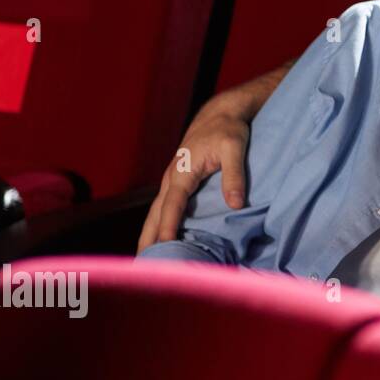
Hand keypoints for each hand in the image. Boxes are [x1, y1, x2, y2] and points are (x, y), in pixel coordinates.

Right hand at [136, 95, 251, 251]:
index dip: (168, 226)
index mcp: (182, 172)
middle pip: (155, 214)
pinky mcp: (178, 183)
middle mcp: (171, 178)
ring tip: (145, 260)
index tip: (164, 247)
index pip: (172, 205)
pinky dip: (158, 225)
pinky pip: (164, 208)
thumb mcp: (234, 148)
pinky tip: (160, 240)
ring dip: (149, 234)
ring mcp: (171, 181)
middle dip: (148, 238)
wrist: (221, 114)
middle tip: (143, 266)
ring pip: (156, 213)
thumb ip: (235, 175)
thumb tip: (236, 204)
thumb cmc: (229, 130)